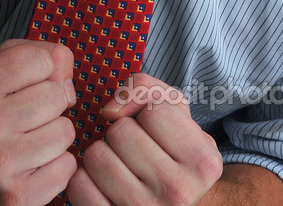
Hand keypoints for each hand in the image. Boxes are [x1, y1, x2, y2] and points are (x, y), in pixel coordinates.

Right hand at [0, 38, 77, 205]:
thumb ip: (35, 53)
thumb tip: (68, 79)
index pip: (41, 61)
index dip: (40, 68)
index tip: (24, 82)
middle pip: (56, 96)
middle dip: (49, 100)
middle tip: (27, 112)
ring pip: (65, 132)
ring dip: (54, 132)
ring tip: (29, 136)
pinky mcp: (14, 197)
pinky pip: (66, 167)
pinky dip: (57, 164)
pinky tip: (33, 161)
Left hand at [66, 72, 222, 205]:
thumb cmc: (171, 155)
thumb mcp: (177, 117)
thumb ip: (148, 90)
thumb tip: (110, 109)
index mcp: (203, 162)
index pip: (155, 111)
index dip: (147, 114)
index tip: (154, 133)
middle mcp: (179, 191)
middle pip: (121, 131)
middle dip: (122, 133)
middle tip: (134, 153)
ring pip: (97, 155)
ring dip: (101, 155)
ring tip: (119, 167)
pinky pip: (79, 185)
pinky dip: (84, 179)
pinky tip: (102, 186)